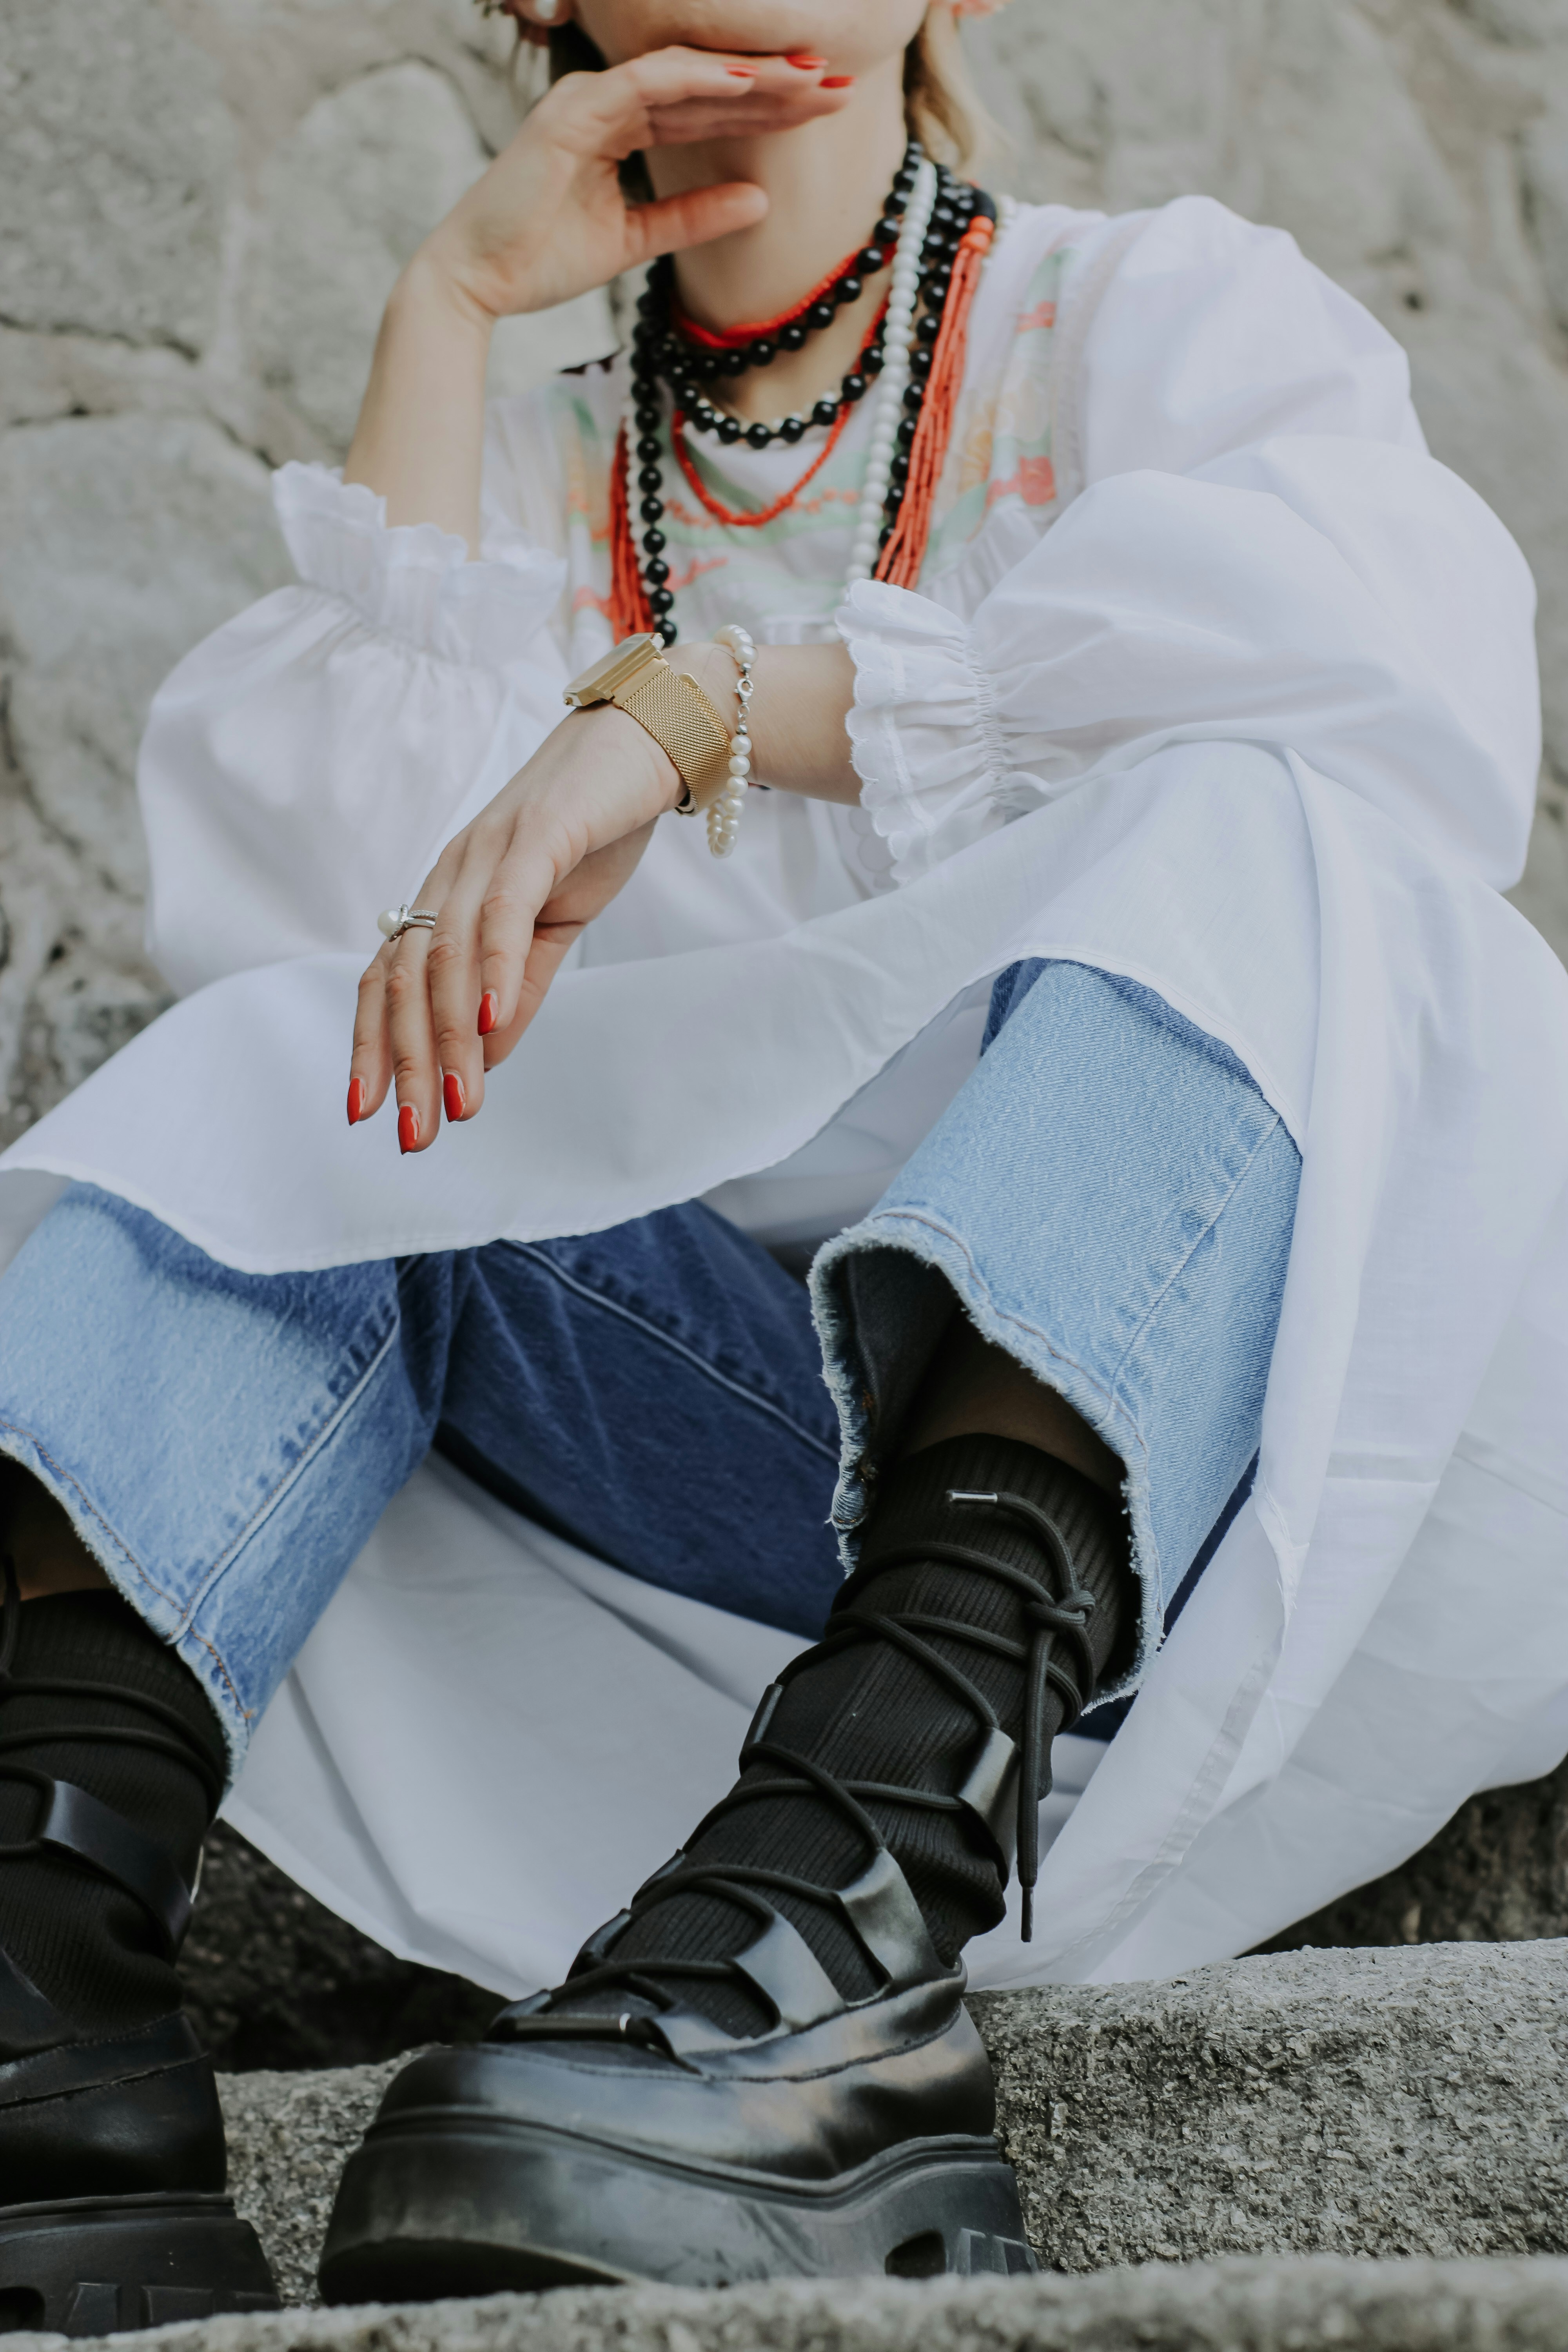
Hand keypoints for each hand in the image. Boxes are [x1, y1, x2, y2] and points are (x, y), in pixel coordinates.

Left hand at [348, 705, 681, 1152]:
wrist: (648, 740)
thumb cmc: (595, 830)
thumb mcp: (552, 926)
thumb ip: (518, 989)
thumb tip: (485, 1056)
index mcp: (449, 894)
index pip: (390, 978)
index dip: (372, 1045)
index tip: (370, 1112)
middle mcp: (452, 873)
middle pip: (407, 978)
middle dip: (406, 1064)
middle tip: (415, 1134)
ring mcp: (488, 851)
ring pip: (449, 955)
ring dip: (449, 1038)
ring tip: (459, 1102)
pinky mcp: (537, 834)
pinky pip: (504, 911)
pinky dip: (494, 969)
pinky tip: (490, 1023)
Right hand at [419, 47, 852, 323]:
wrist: (480, 282)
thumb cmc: (544, 259)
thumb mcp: (639, 240)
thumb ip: (696, 215)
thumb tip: (761, 199)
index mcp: (621, 127)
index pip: (707, 109)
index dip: (768, 107)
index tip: (825, 110)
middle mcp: (608, 102)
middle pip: (707, 85)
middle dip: (775, 84)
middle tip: (839, 84)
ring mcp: (588, 99)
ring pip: (685, 74)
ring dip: (750, 75)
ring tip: (810, 79)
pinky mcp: (572, 111)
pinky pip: (646, 82)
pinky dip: (698, 79)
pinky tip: (748, 80)